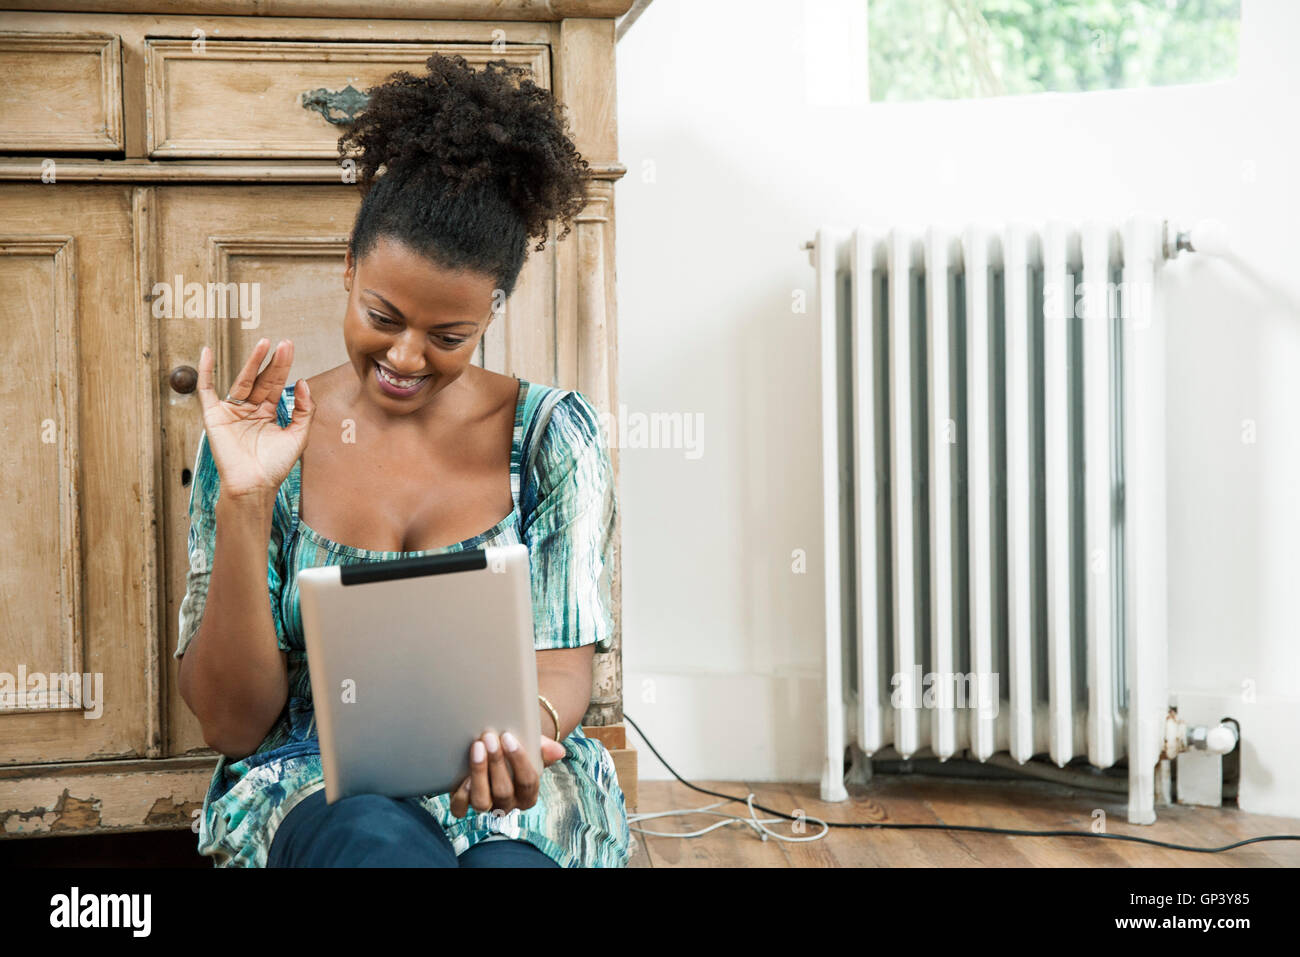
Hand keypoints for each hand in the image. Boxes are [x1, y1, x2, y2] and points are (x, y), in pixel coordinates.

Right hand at [196, 338, 314, 499]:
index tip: (289, 347)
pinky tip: (207, 353)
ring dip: (252, 362)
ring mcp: (231, 411)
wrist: (255, 485)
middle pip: (262, 379)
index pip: (275, 384)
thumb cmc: (275, 466)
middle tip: (284, 343)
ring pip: (242, 380)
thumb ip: (305, 409)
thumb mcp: (298, 435)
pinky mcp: (214, 416)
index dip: (283, 366)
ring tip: (263, 344)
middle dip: (273, 361)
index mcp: (266, 413)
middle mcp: (249, 410)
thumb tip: (303, 382)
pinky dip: (204, 371)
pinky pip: (206, 390)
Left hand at [448, 731, 566, 818]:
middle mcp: (508, 804)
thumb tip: (559, 751)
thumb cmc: (515, 749)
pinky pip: (460, 810)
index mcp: (528, 794)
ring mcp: (486, 806)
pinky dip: (461, 795)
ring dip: (479, 774)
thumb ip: (545, 749)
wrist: (495, 752)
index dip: (519, 760)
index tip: (509, 737)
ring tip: (476, 748)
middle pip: (503, 792)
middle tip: (489, 737)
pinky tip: (462, 776)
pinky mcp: (465, 805)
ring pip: (482, 802)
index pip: (527, 781)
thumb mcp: (532, 746)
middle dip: (496, 763)